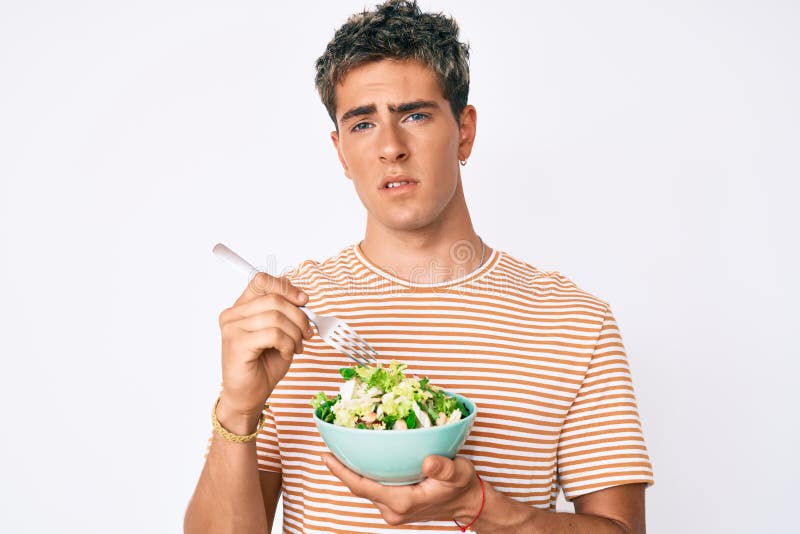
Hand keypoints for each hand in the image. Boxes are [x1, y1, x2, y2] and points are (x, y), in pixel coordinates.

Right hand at [217, 272, 312, 416]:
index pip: (261, 281)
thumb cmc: (264, 365)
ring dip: (295, 333)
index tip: (304, 301)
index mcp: (241, 308)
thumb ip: (285, 312)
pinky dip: (287, 344)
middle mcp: (233, 315)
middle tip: (308, 333)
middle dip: (298, 316)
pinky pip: (273, 334)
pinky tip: (286, 353)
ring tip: (297, 347)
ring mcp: (232, 329)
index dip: (286, 287)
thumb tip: (300, 296)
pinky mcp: (237, 344)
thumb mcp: (280, 332)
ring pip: (276, 317)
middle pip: (273, 299)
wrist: (249, 395)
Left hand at [321, 453, 482, 526]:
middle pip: (359, 488)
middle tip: (328, 445)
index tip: (326, 455)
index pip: (363, 487)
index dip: (342, 472)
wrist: (468, 502)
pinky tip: (361, 457)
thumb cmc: (462, 486)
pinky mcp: (394, 505)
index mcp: (403, 502)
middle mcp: (393, 509)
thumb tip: (428, 462)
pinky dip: (364, 473)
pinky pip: (373, 488)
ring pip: (365, 488)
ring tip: (340, 447)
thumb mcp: (458, 472)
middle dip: (342, 468)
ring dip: (352, 470)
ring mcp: (392, 509)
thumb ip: (443, 468)